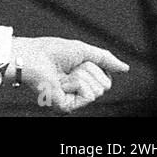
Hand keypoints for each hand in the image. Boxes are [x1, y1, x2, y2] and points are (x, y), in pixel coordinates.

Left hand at [11, 36, 129, 112]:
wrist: (31, 56)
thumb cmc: (51, 51)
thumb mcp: (83, 50)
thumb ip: (105, 59)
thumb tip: (125, 68)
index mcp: (82, 79)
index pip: (106, 79)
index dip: (96, 65)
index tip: (78, 60)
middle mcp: (78, 92)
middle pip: (106, 85)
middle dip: (90, 70)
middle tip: (70, 67)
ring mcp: (73, 100)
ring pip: (99, 91)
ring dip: (82, 76)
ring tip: (64, 74)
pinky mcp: (67, 106)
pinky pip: (89, 95)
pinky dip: (77, 83)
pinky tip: (62, 82)